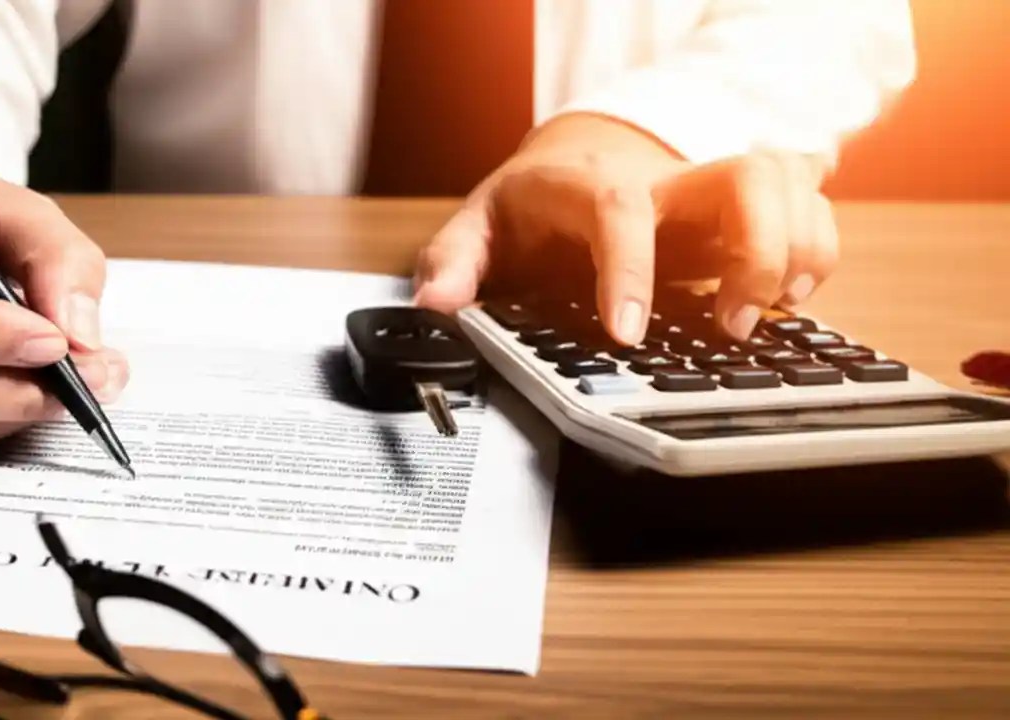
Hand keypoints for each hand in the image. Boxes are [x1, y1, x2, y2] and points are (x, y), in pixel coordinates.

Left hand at [413, 113, 836, 343]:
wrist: (576, 167)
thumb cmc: (533, 207)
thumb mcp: (480, 227)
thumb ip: (454, 261)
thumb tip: (436, 304)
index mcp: (592, 185)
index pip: (618, 210)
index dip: (629, 268)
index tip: (626, 332)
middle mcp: (665, 181)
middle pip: (743, 176)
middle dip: (756, 249)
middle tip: (731, 326)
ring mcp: (711, 193)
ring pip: (789, 183)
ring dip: (799, 250)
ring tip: (769, 316)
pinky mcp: (745, 211)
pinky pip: (809, 208)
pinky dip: (817, 253)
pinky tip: (788, 300)